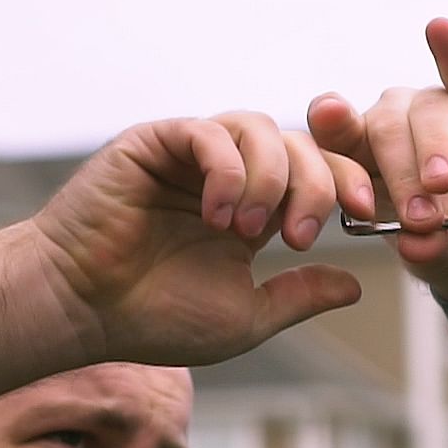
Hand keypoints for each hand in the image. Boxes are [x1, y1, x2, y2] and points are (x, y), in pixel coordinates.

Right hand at [30, 112, 361, 364]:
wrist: (83, 311)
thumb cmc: (154, 319)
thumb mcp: (246, 315)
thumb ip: (299, 296)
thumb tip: (358, 286)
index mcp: (256, 207)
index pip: (319, 170)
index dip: (349, 182)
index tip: (364, 215)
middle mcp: (227, 173)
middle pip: (300, 143)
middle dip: (318, 183)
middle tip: (302, 234)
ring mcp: (190, 155)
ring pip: (259, 128)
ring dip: (271, 177)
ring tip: (251, 230)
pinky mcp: (154, 142)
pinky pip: (208, 132)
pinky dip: (227, 169)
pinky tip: (219, 215)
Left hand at [308, 18, 447, 300]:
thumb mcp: (443, 259)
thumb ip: (431, 251)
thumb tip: (418, 246)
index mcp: (364, 162)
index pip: (337, 137)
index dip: (332, 126)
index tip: (329, 116)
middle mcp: (394, 128)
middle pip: (384, 129)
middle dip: (400, 173)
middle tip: (419, 214)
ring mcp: (438, 113)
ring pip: (425, 112)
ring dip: (432, 147)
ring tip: (441, 183)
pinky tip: (441, 31)